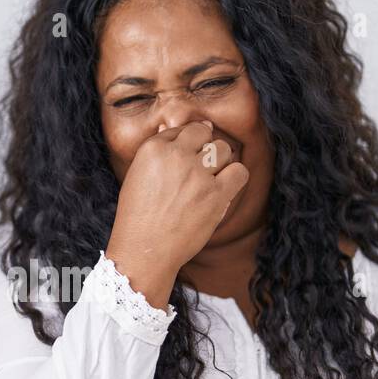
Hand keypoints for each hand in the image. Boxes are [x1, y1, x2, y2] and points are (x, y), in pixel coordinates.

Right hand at [104, 119, 248, 306]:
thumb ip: (159, 150)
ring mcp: (197, 175)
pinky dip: (235, 178)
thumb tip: (183, 126)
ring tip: (209, 182)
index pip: (183, 130)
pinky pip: (239, 172)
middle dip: (205, 151)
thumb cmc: (139, 217)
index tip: (184, 163)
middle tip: (197, 173)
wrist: (145, 252)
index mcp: (153, 149)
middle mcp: (176, 156)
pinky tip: (224, 189)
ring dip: (220, 163)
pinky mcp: (215, 195)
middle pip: (206, 135)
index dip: (188, 145)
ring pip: (224, 149)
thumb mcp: (137, 175)